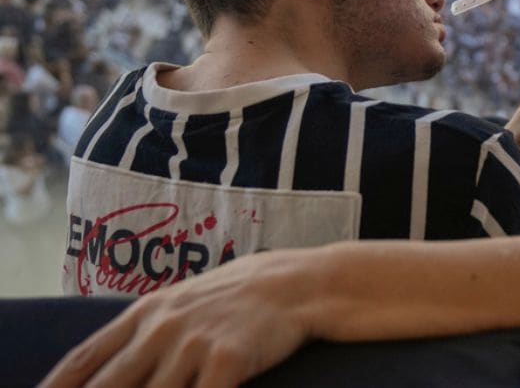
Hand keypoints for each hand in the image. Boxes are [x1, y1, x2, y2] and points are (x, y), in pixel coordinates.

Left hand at [39, 249, 315, 387]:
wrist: (297, 283)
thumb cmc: (238, 298)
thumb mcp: (182, 303)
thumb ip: (145, 332)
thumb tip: (110, 368)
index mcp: (144, 313)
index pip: (83, 359)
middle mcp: (161, 328)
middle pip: (109, 387)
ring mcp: (193, 344)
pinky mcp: (227, 360)